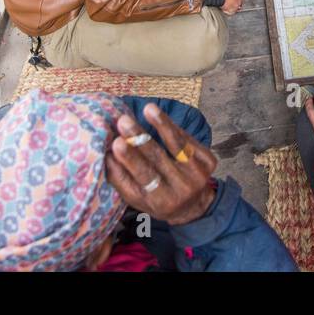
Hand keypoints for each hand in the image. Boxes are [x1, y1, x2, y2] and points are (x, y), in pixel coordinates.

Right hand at [107, 102, 217, 224]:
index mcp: (162, 200)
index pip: (144, 176)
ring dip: (161, 124)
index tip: (116, 142)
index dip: (130, 159)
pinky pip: (187, 139)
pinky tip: (158, 115)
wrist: (195, 205)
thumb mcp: (137, 198)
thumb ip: (120, 178)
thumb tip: (105, 152)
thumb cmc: (158, 199)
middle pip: (158, 158)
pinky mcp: (208, 160)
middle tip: (123, 120)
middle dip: (139, 138)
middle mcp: (183, 188)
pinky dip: (172, 127)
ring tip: (148, 109)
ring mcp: (198, 174)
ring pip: (177, 145)